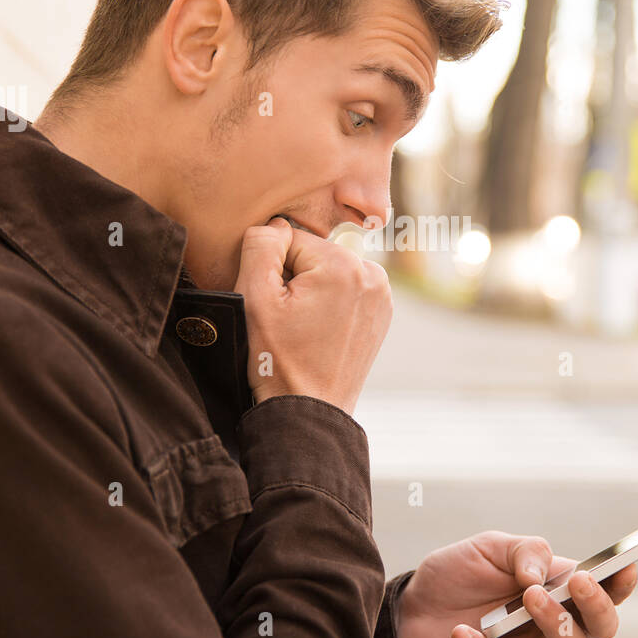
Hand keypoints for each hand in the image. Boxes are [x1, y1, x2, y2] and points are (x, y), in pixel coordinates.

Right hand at [234, 217, 391, 415]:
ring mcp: (382, 295)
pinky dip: (328, 303)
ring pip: (328, 272)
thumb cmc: (278, 361)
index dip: (271, 270)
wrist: (308, 412)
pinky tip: (319, 332)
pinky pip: (344, 291)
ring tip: (303, 329)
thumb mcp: (255, 299)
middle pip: (312, 255)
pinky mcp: (382, 313)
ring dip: (310, 291)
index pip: (290, 240)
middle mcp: (373, 274)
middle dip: (293, 279)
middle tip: (287, 321)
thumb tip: (274, 224)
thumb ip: (260, 246)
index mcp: (345, 265)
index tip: (273, 306)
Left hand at [394, 530, 637, 637]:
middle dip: (598, 606)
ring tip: (526, 596)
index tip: (626, 565)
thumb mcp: (489, 547)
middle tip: (577, 582)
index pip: (602, 587)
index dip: (620, 581)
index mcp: (557, 585)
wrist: (413, 607)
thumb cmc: (459, 574)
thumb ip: (524, 551)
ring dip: (553, 620)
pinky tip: (464, 632)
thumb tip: (542, 574)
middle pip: (599, 627)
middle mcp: (552, 620)